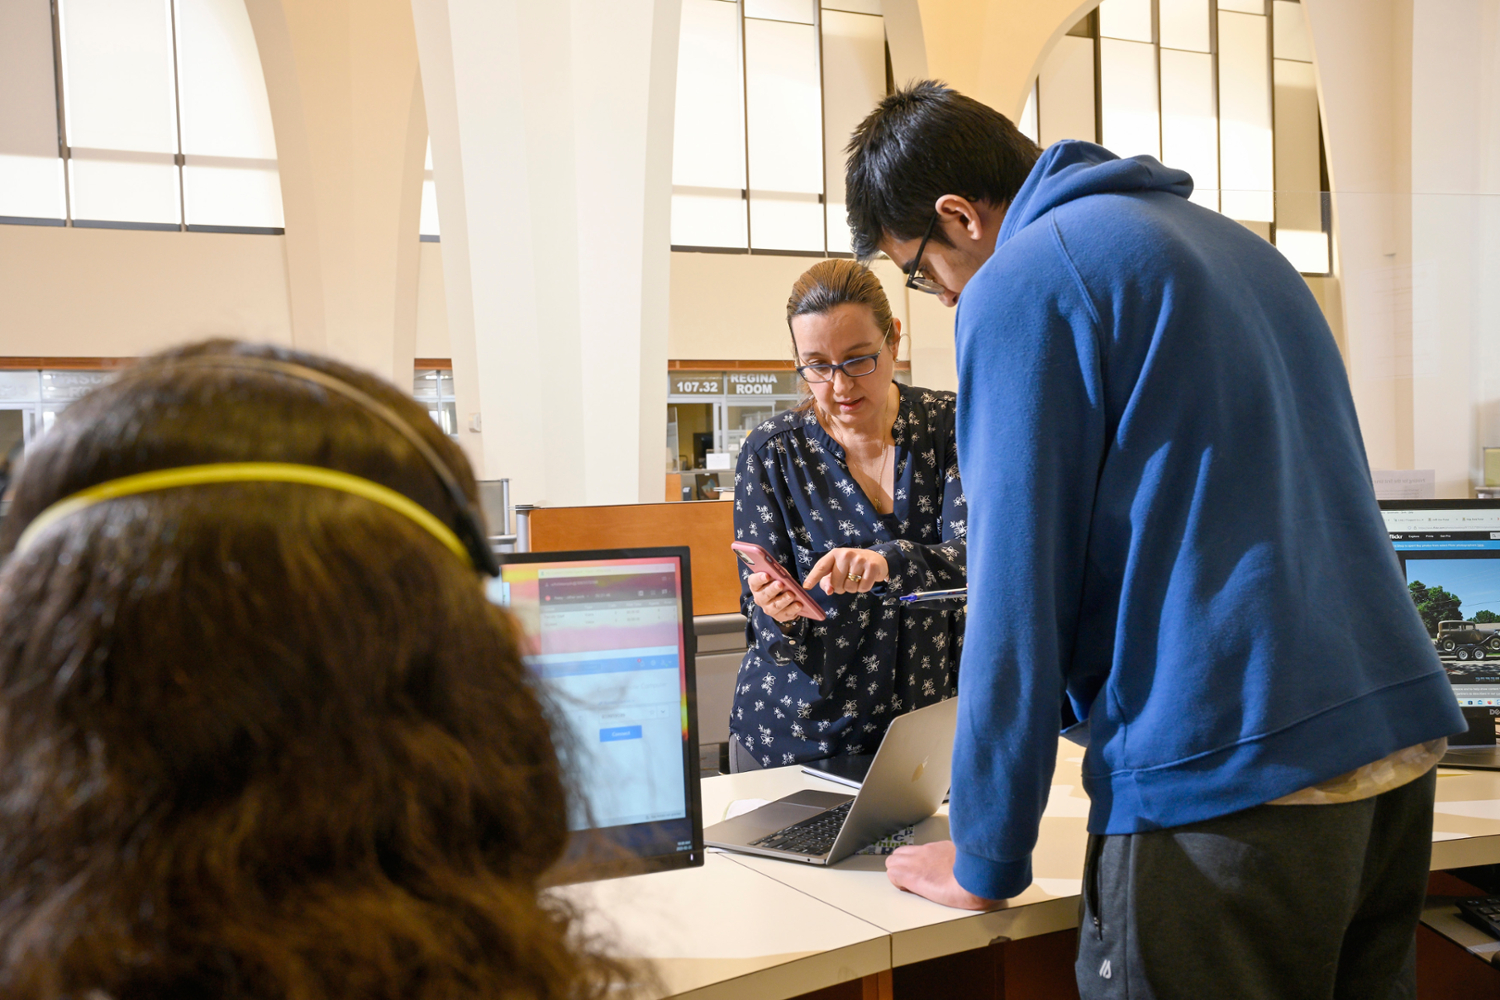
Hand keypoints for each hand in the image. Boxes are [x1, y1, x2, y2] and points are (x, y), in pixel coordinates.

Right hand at [747, 572, 802, 623]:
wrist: (783, 595)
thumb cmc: (778, 581)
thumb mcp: (777, 574)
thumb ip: (777, 572)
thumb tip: (782, 573)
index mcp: (756, 586)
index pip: (754, 582)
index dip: (759, 578)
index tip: (766, 575)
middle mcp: (760, 599)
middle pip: (764, 595)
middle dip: (773, 589)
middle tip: (780, 584)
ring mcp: (768, 609)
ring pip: (775, 606)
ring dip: (783, 600)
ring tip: (791, 594)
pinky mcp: (779, 616)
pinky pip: (786, 613)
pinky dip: (793, 609)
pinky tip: (799, 604)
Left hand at [803, 548, 887, 594]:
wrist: (875, 558)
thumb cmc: (852, 566)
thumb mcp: (838, 569)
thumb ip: (828, 581)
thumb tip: (829, 591)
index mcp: (834, 554)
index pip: (821, 567)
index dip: (813, 577)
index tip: (806, 587)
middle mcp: (846, 554)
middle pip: (836, 583)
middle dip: (840, 588)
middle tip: (847, 580)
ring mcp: (859, 560)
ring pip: (850, 587)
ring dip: (852, 589)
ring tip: (857, 579)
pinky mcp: (872, 566)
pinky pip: (863, 588)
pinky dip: (863, 589)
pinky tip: (865, 579)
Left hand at [885, 841, 999, 910]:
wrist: (977, 876)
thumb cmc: (979, 872)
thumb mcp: (971, 859)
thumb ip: (963, 859)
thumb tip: (967, 865)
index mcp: (941, 849)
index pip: (918, 851)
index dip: (917, 863)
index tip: (926, 873)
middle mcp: (926, 852)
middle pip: (900, 853)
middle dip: (903, 867)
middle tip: (915, 881)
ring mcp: (917, 861)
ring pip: (892, 862)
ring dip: (898, 874)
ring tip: (911, 887)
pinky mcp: (912, 874)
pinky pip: (893, 874)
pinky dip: (898, 883)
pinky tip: (910, 890)